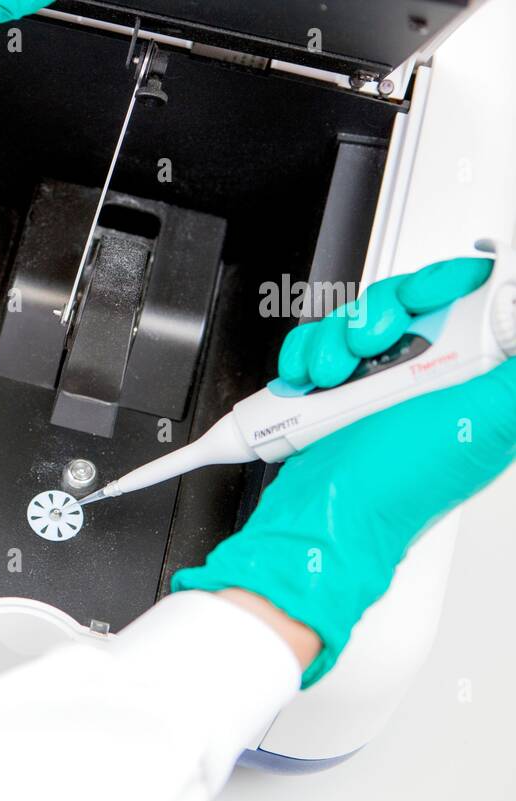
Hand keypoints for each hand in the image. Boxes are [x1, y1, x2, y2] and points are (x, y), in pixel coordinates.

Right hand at [173, 256, 513, 685]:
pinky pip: (313, 345)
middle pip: (408, 300)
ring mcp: (375, 384)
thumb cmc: (395, 486)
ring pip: (356, 320)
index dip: (447, 286)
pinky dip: (304, 355)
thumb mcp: (484, 420)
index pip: (470, 300)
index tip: (430, 297)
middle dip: (379, 313)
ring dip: (333, 339)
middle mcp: (426, 378)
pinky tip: (307, 381)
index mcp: (473, 378)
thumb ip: (510, 380)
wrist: (321, 515)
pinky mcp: (330, 392)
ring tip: (331, 375)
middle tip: (371, 343)